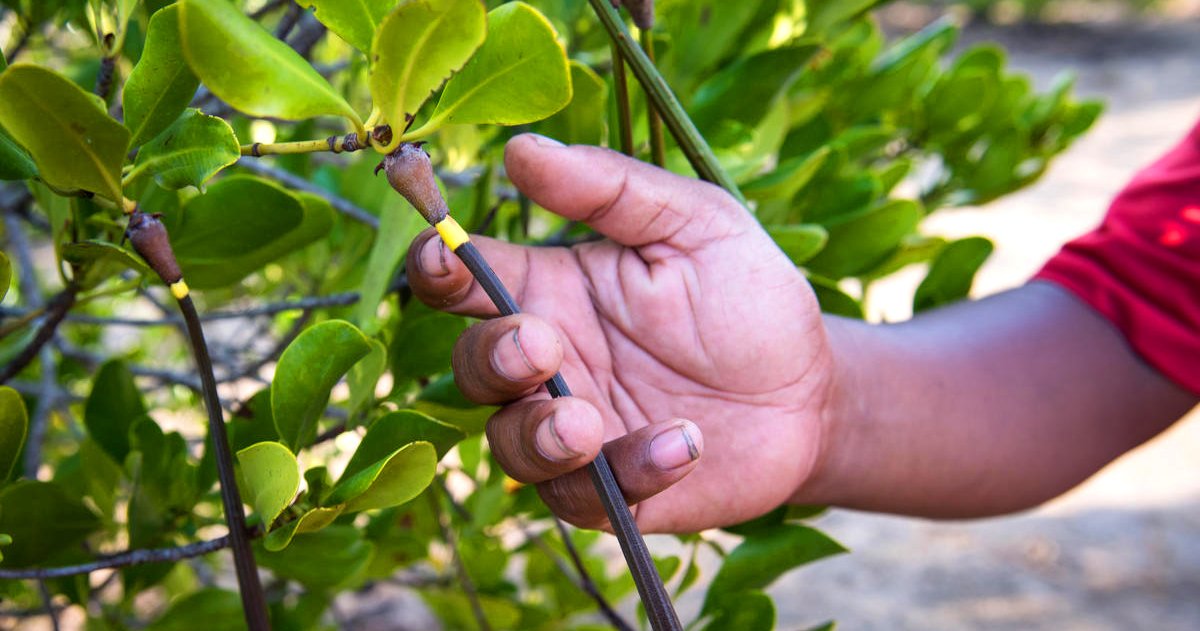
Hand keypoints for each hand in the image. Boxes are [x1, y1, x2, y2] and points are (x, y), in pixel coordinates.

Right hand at [407, 134, 833, 532]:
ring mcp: (575, 432)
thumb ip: (611, 190)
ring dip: (539, 437)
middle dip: (492, 358)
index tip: (443, 257)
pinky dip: (628, 475)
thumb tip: (520, 148)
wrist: (811, 390)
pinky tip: (683, 442)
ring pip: (510, 446)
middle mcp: (550, 364)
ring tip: (589, 425)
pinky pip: (587, 497)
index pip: (464, 278)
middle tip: (542, 345)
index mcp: (551, 289)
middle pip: (472, 366)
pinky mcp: (613, 491)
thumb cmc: (747, 296)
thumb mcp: (695, 223)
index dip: (436, 266)